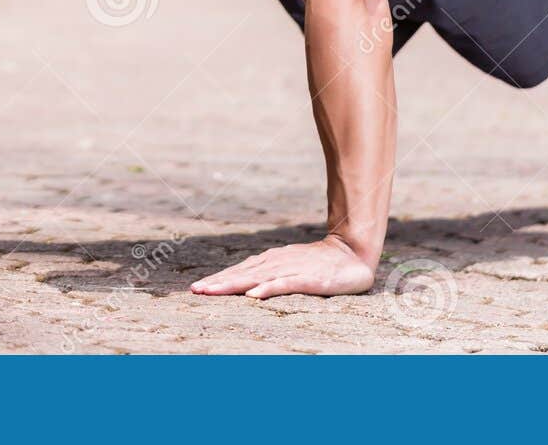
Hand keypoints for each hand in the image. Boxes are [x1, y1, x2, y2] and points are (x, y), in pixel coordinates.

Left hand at [190, 236, 376, 298]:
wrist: (352, 253)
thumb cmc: (319, 264)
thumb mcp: (290, 269)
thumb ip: (271, 277)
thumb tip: (247, 288)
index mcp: (271, 262)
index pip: (239, 272)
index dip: (217, 280)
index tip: (196, 289)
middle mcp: (276, 263)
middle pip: (242, 274)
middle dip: (218, 282)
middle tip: (195, 290)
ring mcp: (292, 269)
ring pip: (257, 278)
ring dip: (234, 284)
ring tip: (213, 291)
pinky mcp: (308, 278)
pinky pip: (285, 284)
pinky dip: (268, 288)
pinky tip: (254, 295)